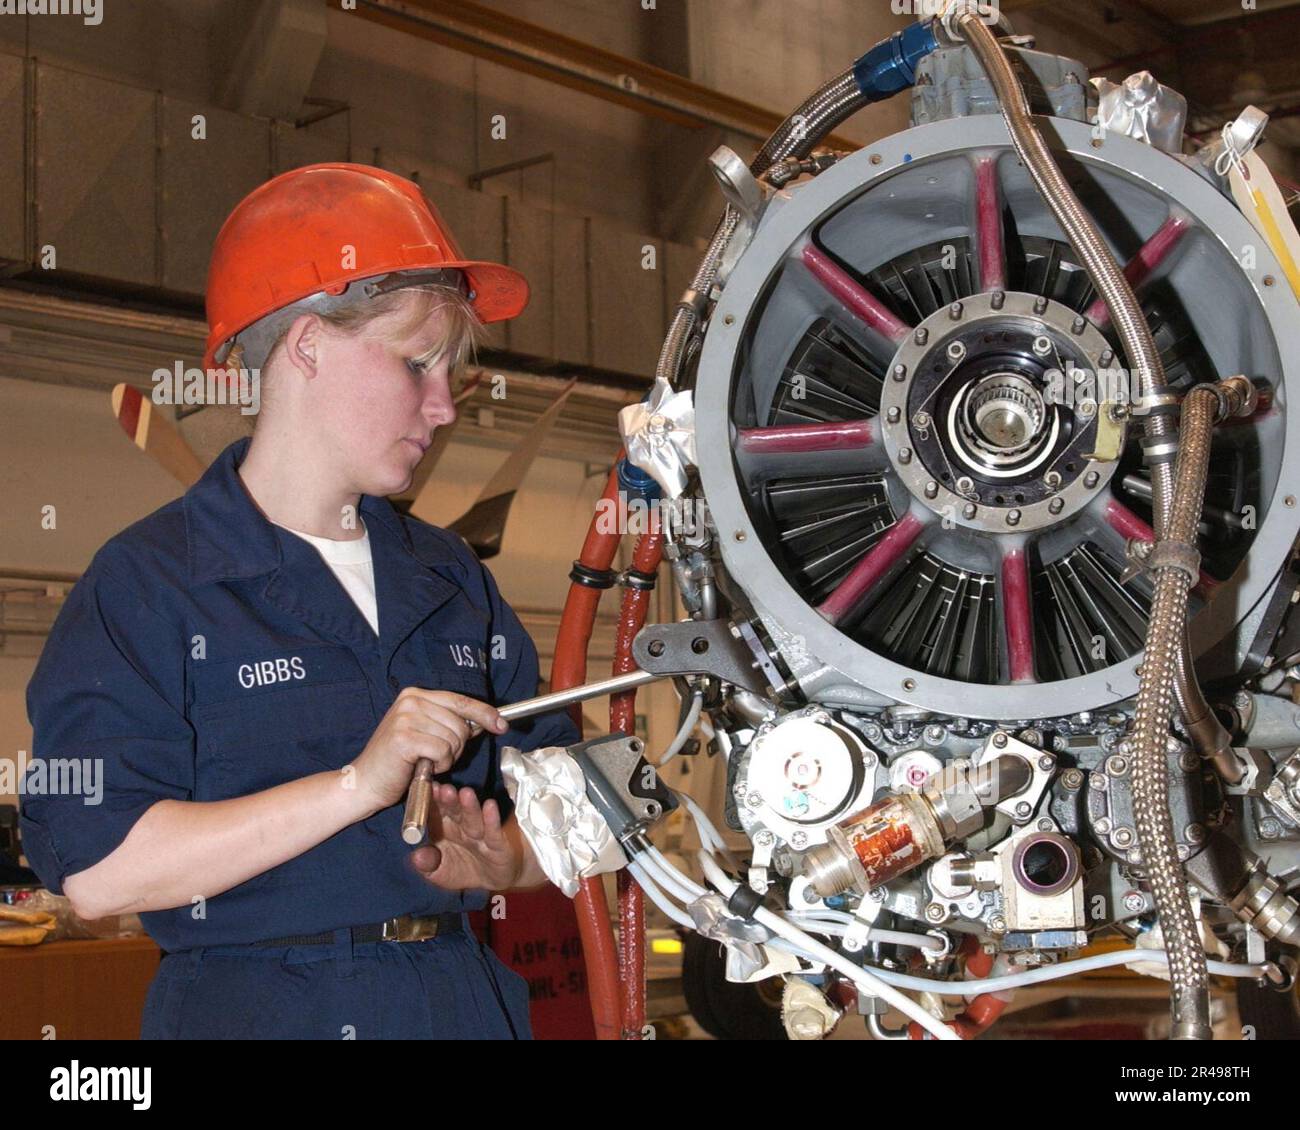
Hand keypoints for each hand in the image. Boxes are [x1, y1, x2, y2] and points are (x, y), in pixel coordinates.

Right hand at [348, 689, 506, 814]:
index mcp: (415, 694)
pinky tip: (423, 766)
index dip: (485, 713)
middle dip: (457, 745)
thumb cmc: (398, 761)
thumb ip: (448, 721)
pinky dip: (439, 764)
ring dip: (447, 757)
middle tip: (436, 755)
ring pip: (454, 739)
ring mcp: (405, 718)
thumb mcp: (424, 731)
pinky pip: (443, 751)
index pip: (461, 700)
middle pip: (461, 722)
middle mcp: (410, 700)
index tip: (502, 725)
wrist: (365, 782)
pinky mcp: (404, 738)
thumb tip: (486, 720)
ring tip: (426, 760)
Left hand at [410, 784, 519, 891]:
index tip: (428, 791)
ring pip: (473, 818)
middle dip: (450, 800)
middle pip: (455, 811)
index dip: (432, 802)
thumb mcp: (439, 873)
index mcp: (444, 829)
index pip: (436, 812)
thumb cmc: (461, 872)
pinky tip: (490, 806)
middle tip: (445, 789)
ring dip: (469, 806)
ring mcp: (480, 834)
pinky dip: (492, 820)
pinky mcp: (498, 844)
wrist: (489, 884)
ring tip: (466, 794)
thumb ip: (427, 865)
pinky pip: (493, 832)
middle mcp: (461, 827)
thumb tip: (417, 856)